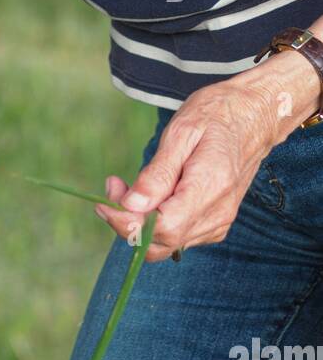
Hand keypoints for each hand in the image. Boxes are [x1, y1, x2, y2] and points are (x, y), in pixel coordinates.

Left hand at [94, 49, 320, 261]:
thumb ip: (158, 172)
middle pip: (161, 243)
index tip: (106, 200)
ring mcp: (218, 223)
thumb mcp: (182, 132)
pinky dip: (155, 221)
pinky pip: (177, 236)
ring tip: (125, 185)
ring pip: (167, 244)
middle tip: (113, 185)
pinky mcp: (215, 224)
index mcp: (209, 188)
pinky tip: (149, 194)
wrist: (253, 117)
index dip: (128, 222)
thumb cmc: (215, 116)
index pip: (163, 228)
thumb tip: (131, 205)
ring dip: (138, 222)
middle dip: (127, 222)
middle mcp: (217, 215)